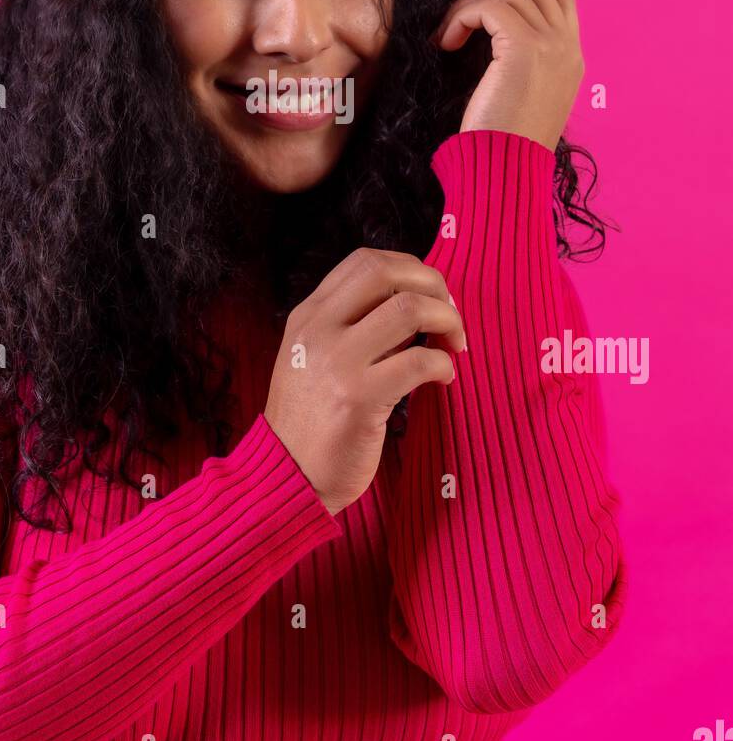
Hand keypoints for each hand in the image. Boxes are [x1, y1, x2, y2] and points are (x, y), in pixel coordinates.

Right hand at [263, 248, 465, 516]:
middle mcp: (318, 330)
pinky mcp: (359, 399)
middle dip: (434, 284)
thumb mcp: (314, 360)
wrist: (286, 479)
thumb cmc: (310, 423)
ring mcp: (336, 362)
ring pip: (410, 308)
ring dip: (447, 322)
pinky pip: (420, 361)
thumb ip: (353, 328)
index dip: (410, 268)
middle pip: (387, 271)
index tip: (431, 295)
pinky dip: (445, 365)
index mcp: (308, 316)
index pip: (365, 261)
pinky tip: (444, 379)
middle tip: (451, 316)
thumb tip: (414, 306)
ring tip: (454, 346)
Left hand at [433, 0, 584, 150]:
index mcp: (571, 58)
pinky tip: (446, 43)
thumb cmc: (503, 143)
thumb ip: (522, 62)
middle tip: (459, 16)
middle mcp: (567, 46)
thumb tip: (487, 31)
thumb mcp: (523, 96)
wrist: (505, 172)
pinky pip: (489, 6)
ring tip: (447, 34)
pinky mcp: (523, 47)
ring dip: (468, 5)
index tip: (482, 11)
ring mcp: (550, 44)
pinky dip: (461, 16)